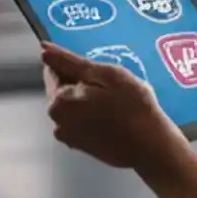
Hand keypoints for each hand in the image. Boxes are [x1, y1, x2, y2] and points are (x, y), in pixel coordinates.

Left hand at [41, 42, 188, 170]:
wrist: (152, 147)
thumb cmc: (132, 106)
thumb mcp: (106, 75)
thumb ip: (71, 62)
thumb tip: (44, 50)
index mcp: (57, 102)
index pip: (54, 69)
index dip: (77, 65)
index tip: (98, 70)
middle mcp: (56, 121)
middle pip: (63, 88)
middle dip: (83, 83)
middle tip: (112, 86)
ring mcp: (68, 137)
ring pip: (74, 105)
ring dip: (89, 98)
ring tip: (116, 101)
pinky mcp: (81, 147)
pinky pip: (81, 120)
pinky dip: (93, 114)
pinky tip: (114, 116)